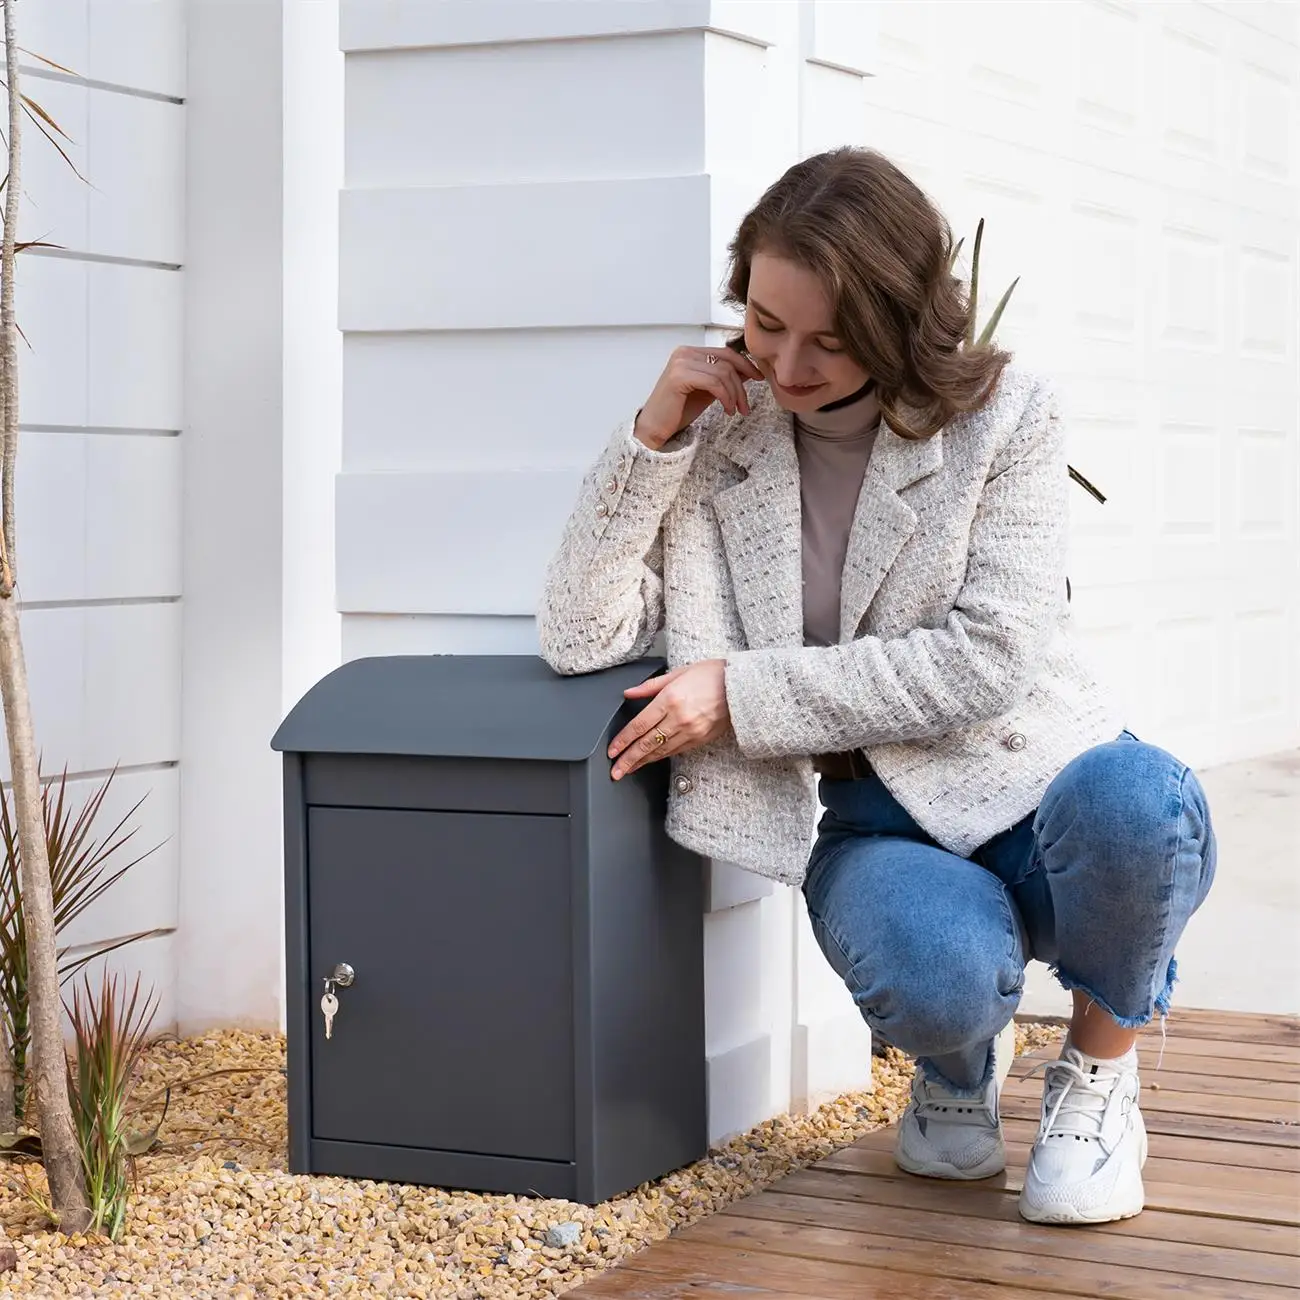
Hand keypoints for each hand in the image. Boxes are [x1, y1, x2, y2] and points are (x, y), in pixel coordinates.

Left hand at [608, 660, 729, 778]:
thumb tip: (629, 693)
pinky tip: (650, 760)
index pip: (639, 725)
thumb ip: (650, 686)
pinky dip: (660, 757)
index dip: (623, 740)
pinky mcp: (700, 739)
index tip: (612, 750)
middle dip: (628, 759)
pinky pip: (675, 751)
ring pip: (660, 751)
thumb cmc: (713, 674)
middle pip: (646, 743)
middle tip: (616, 771)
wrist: (743, 686)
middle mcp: (679, 718)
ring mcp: (691, 731)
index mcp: (670, 699)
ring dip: (642, 762)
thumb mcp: (678, 673)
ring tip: (628, 769)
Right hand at [633, 346, 763, 450]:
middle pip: (727, 361)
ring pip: (723, 373)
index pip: (726, 352)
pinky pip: (714, 383)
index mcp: (690, 352)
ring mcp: (681, 363)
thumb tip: (749, 370)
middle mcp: (684, 353)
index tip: (759, 378)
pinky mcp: (679, 376)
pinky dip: (725, 397)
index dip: (746, 365)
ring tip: (734, 410)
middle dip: (741, 384)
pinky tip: (727, 410)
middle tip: (746, 406)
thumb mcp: (708, 391)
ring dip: (734, 394)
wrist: (655, 428)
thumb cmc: (678, 411)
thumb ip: (723, 378)